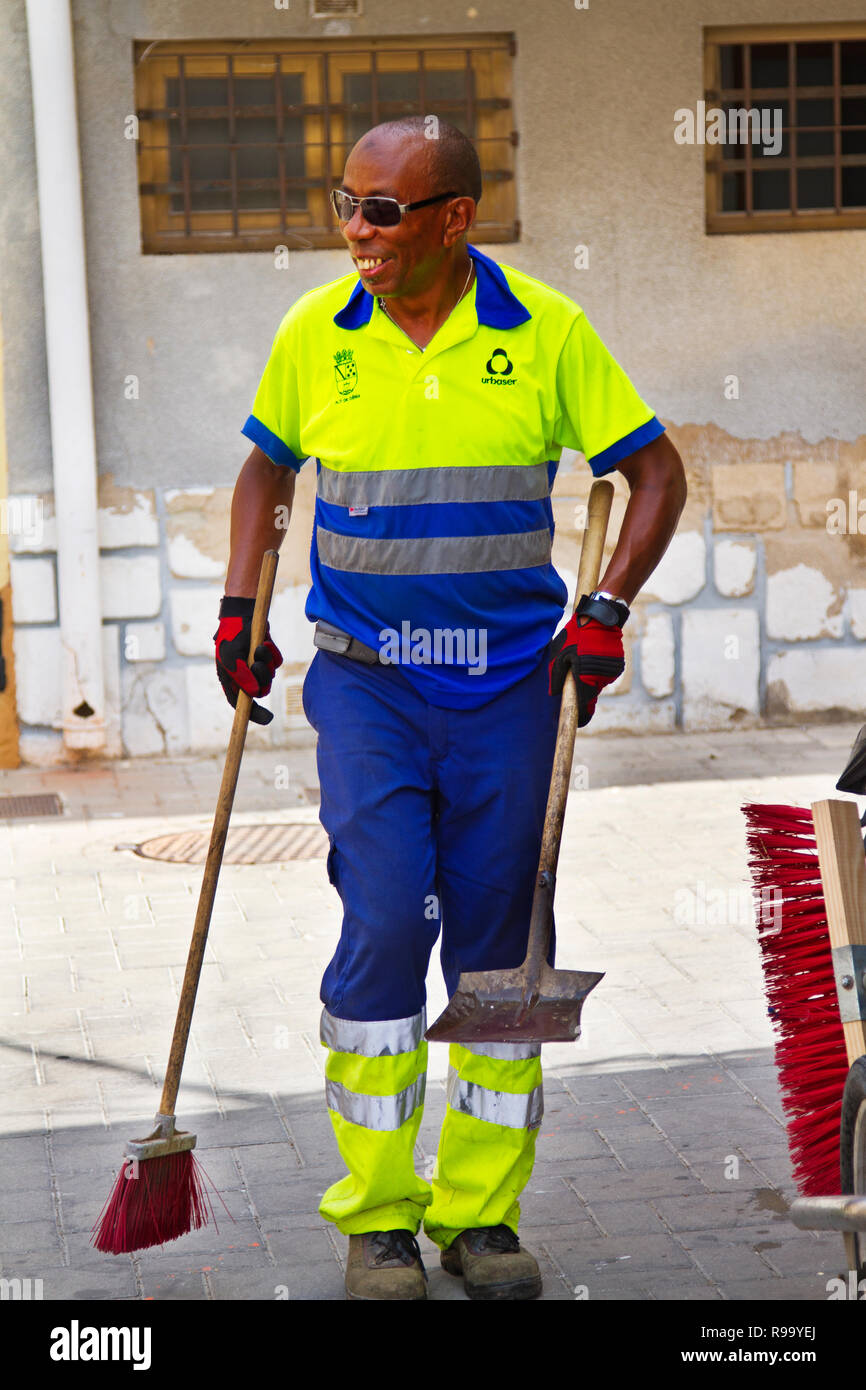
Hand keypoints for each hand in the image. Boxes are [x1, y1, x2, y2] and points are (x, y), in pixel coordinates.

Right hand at [214, 596, 282, 725]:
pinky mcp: (267, 655)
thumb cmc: (232, 634)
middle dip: (262, 678)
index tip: (268, 719)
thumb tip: (254, 693)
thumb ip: (241, 676)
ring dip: (267, 662)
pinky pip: (277, 662)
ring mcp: (256, 665)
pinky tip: (266, 642)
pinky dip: (273, 653)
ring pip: (270, 675)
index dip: (253, 714)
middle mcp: (244, 675)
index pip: (241, 704)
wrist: (242, 612)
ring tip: (259, 647)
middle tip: (257, 663)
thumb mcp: (231, 656)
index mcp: (231, 679)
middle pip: (260, 690)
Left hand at [547, 613, 623, 726]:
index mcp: (585, 679)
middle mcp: (600, 679)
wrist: (600, 619)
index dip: (581, 717)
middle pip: (591, 694)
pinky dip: (599, 669)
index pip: (584, 706)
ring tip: (584, 658)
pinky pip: (605, 673)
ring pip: (598, 683)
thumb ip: (556, 677)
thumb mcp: (559, 655)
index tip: (578, 723)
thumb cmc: (575, 637)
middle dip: (582, 689)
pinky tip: (593, 654)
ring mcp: (611, 672)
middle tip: (574, 674)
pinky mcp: (618, 666)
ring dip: (591, 677)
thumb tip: (554, 693)